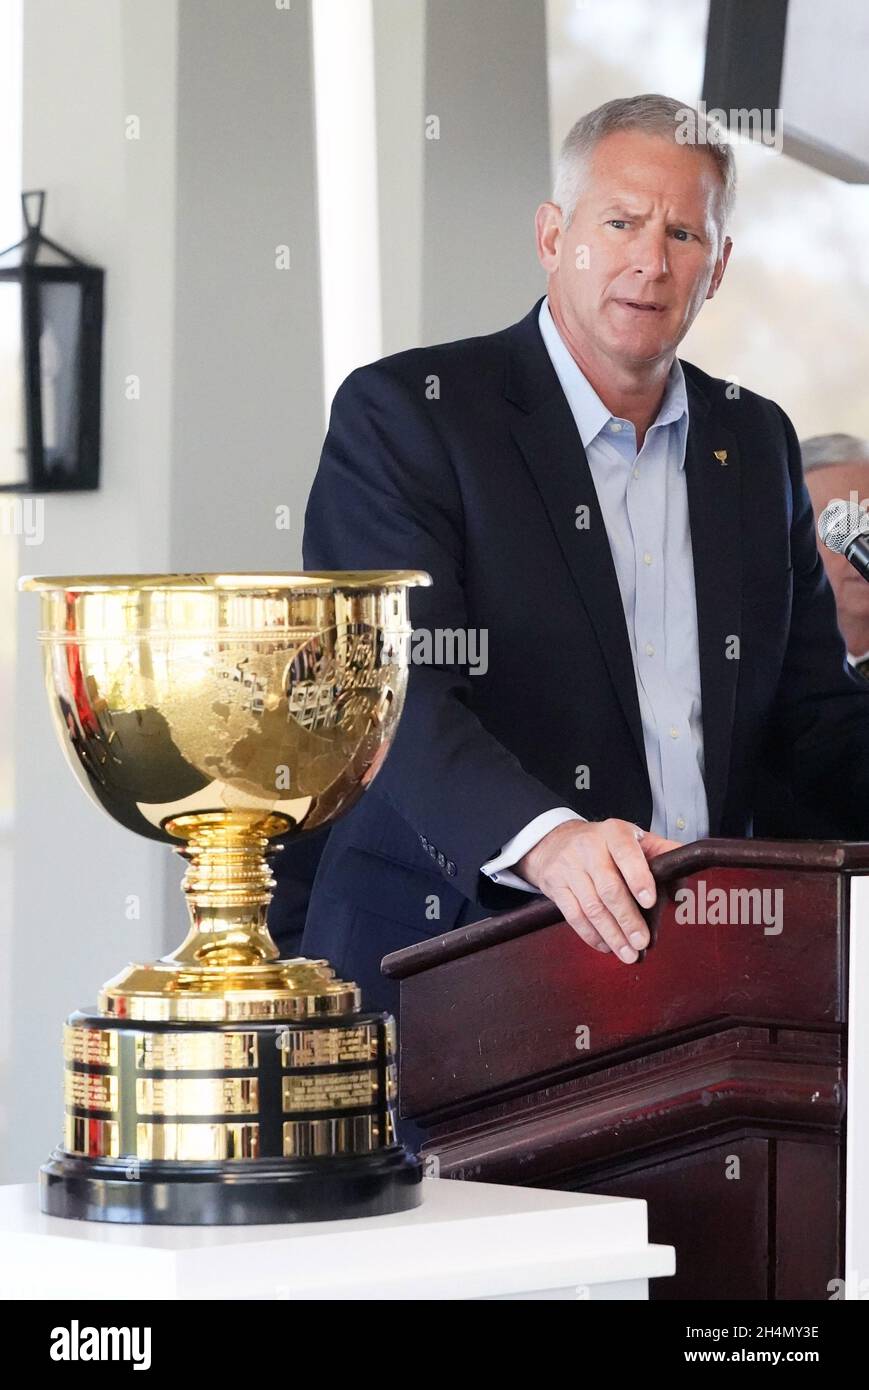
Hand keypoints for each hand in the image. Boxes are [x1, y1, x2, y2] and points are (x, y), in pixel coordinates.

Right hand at [516, 819, 681, 962]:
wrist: (555, 842)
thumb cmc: (605, 845)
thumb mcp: (633, 839)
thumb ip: (663, 855)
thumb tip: (682, 886)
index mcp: (614, 833)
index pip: (626, 853)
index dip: (638, 877)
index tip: (650, 901)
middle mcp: (589, 847)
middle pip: (609, 888)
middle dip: (628, 919)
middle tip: (642, 942)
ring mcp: (569, 867)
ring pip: (591, 906)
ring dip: (612, 934)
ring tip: (629, 954)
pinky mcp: (554, 886)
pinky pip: (573, 915)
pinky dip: (591, 935)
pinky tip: (606, 946)